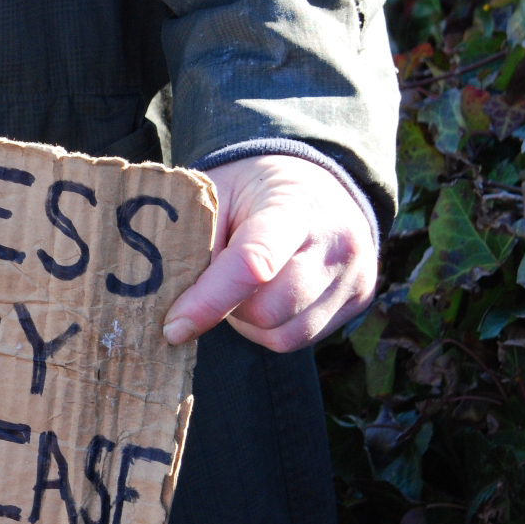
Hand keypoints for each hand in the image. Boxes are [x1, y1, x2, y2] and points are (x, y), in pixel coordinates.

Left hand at [161, 155, 376, 352]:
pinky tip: (266, 299)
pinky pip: (301, 340)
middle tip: (213, 286)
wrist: (316, 183)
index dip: (208, 301)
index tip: (173, 325)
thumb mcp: (216, 196)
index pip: (255, 262)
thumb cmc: (252, 192)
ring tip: (241, 291)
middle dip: (228, 308)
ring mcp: (355, 274)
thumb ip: (193, 241)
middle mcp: (337, 243)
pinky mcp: (360, 299)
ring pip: (283, 335)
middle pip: (268, 310)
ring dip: (249, 324)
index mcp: (295, 207)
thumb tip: (164, 301)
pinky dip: (271, 330)